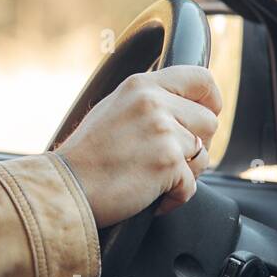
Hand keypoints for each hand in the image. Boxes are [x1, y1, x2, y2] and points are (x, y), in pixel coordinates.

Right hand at [56, 67, 222, 227]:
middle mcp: (153, 103)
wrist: (64, 186)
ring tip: (150, 177)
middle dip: (196, 145)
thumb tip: (186, 108)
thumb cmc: (85, 155)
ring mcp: (162, 133)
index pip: (200, 78)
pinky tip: (146, 194)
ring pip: (204, 156)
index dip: (211, 99)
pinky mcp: (167, 164)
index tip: (207, 113)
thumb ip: (149, 102)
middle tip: (167, 159)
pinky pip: (191, 187)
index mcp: (140, 85)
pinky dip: (172, 198)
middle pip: (209, 122)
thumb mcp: (114, 109)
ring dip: (184, 173)